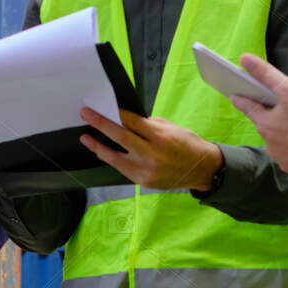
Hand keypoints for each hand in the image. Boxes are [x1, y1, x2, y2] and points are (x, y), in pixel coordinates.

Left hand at [77, 108, 223, 192]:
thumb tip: (126, 119)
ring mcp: (147, 170)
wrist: (201, 169)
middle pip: (120, 137)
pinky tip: (101, 151)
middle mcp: (153, 154)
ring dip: (97, 146)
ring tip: (85, 137)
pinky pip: (121, 168)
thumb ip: (148, 125)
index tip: (101, 106)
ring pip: (115, 157)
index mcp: (161, 137)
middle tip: (86, 114)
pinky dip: (110, 159)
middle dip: (100, 124)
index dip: (115, 113)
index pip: (132, 122)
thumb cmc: (187, 144)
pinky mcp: (143, 181)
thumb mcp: (171, 128)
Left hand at [228, 54, 287, 181]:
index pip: (248, 108)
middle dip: (270, 119)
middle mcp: (271, 145)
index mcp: (266, 125)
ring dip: (287, 137)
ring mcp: (284, 160)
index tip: (235, 95)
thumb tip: (244, 58)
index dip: (243, 99)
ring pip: (281, 144)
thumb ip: (266, 74)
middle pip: (267, 127)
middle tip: (277, 111)